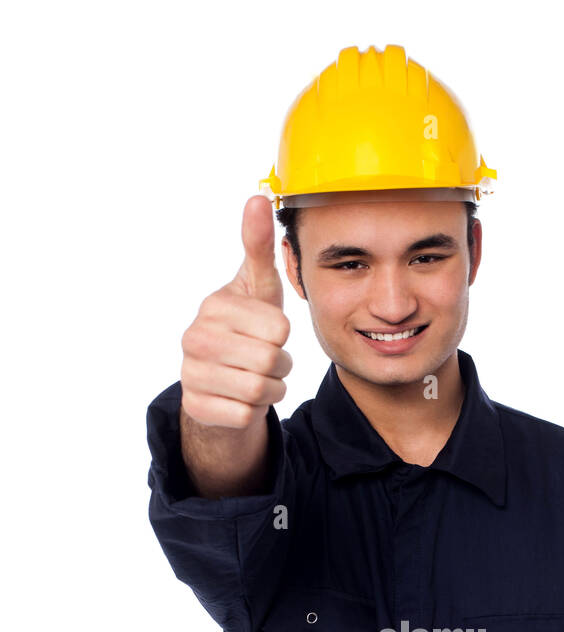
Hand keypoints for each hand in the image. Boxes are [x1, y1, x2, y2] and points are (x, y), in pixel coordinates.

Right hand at [180, 194, 292, 428]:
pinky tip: (240, 398)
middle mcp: (195, 338)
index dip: (283, 336)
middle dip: (280, 365)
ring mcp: (192, 374)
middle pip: (272, 360)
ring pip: (261, 390)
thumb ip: (258, 247)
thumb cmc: (246, 329)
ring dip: (270, 389)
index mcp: (214, 306)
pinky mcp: (197, 407)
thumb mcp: (257, 288)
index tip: (266, 333)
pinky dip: (254, 412)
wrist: (219, 382)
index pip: (280, 328)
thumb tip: (257, 197)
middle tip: (264, 359)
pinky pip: (247, 415)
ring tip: (255, 378)